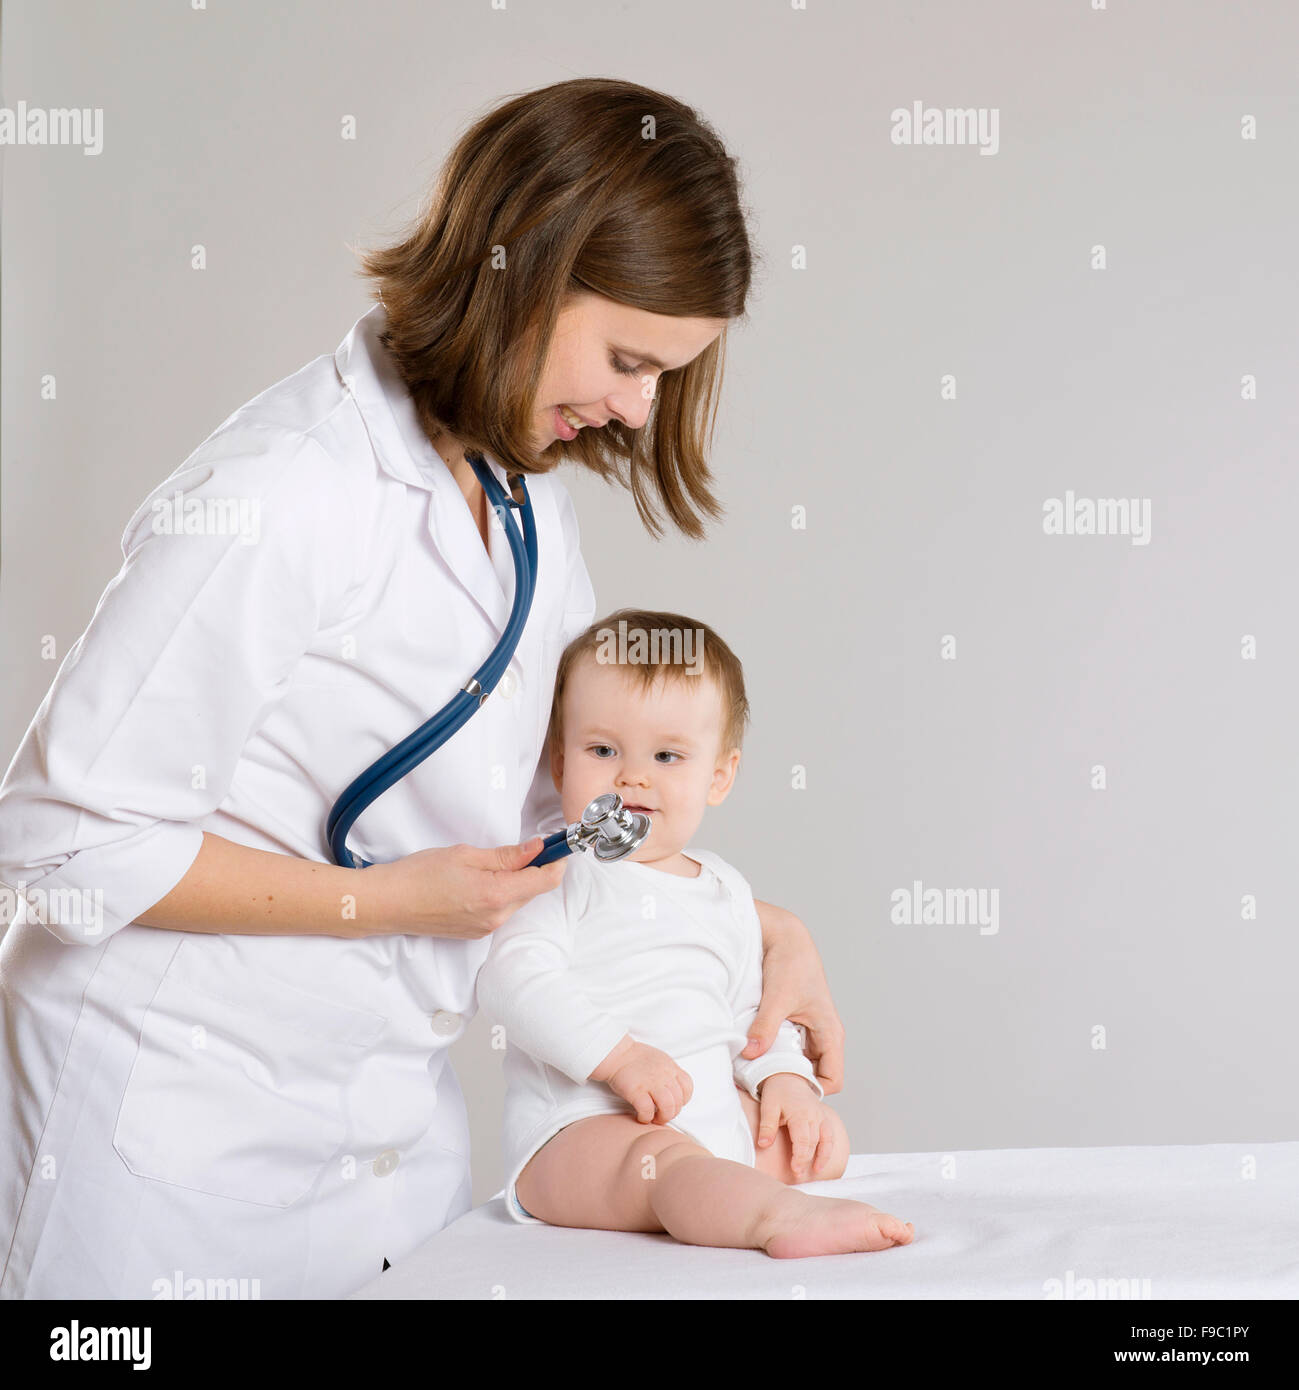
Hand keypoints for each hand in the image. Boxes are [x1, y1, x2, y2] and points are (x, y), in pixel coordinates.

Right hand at [367, 837, 566, 938]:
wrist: (388, 903)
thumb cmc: (420, 874)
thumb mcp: (466, 854)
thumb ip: (507, 855)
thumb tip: (537, 848)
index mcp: (496, 895)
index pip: (545, 881)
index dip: (557, 861)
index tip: (557, 846)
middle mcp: (496, 917)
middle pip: (533, 891)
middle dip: (535, 869)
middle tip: (525, 846)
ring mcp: (486, 928)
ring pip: (517, 900)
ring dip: (516, 881)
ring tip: (491, 863)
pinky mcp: (476, 932)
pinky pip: (500, 910)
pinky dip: (500, 893)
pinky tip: (479, 881)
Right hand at [596, 1039, 693, 1125]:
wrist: (617, 1053)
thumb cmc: (636, 1057)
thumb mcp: (660, 1060)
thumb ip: (669, 1073)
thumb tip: (674, 1090)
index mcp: (670, 1067)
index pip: (687, 1087)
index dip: (683, 1099)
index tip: (674, 1103)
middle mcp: (664, 1075)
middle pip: (679, 1101)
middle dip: (673, 1112)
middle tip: (662, 1115)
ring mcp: (651, 1083)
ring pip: (668, 1107)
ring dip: (663, 1117)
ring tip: (655, 1118)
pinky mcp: (636, 1091)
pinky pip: (647, 1110)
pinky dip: (646, 1118)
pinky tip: (641, 1117)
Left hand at [747, 900, 845, 1093]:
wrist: (784, 936)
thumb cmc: (790, 962)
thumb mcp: (777, 996)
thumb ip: (765, 1026)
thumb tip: (751, 1053)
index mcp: (830, 1033)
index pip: (833, 1081)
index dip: (812, 1091)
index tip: (784, 1091)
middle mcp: (823, 1036)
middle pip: (815, 1077)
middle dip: (794, 1085)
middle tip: (766, 1085)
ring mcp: (809, 1031)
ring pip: (800, 1065)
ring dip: (782, 1070)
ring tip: (759, 1072)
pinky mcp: (794, 1025)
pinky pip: (789, 1051)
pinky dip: (775, 1056)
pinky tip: (756, 1054)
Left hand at [755, 1073, 837, 1180]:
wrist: (788, 1075)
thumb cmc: (777, 1091)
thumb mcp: (767, 1106)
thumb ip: (767, 1126)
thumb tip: (763, 1145)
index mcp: (800, 1113)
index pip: (803, 1141)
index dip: (800, 1157)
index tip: (795, 1171)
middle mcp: (814, 1115)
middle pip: (814, 1143)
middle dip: (807, 1160)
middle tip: (799, 1176)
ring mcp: (821, 1116)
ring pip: (826, 1139)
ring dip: (823, 1156)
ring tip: (817, 1171)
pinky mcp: (823, 1117)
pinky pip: (830, 1135)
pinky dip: (829, 1148)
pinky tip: (823, 1160)